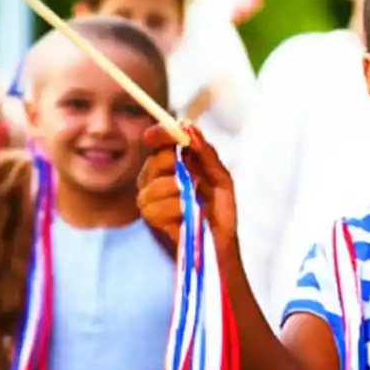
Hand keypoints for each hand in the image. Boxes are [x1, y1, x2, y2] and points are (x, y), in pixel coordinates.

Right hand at [138, 124, 237, 254]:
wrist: (221, 243)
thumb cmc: (220, 211)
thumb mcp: (221, 178)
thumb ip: (206, 154)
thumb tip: (189, 126)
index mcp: (170, 165)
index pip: (157, 142)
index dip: (161, 134)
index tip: (172, 131)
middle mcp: (154, 178)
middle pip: (156, 160)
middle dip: (178, 166)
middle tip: (198, 180)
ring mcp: (149, 198)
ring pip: (157, 184)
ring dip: (183, 192)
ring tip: (197, 202)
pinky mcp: (150, 218)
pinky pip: (158, 206)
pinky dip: (178, 209)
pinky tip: (188, 215)